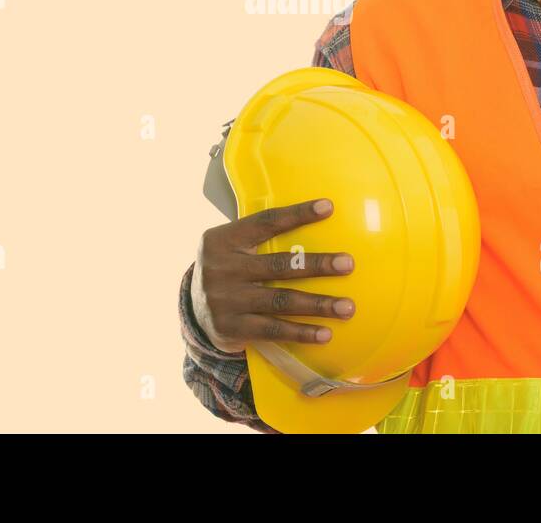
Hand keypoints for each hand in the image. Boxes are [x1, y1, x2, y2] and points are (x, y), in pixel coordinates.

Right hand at [190, 198, 355, 354]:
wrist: (193, 311)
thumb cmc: (228, 269)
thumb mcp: (231, 247)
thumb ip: (259, 238)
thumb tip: (316, 223)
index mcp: (223, 239)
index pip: (265, 222)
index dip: (297, 214)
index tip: (328, 208)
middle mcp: (222, 268)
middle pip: (278, 264)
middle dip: (316, 264)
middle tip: (347, 264)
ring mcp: (226, 300)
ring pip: (281, 300)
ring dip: (318, 304)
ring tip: (347, 306)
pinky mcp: (232, 328)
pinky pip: (274, 330)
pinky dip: (302, 332)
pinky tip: (325, 333)